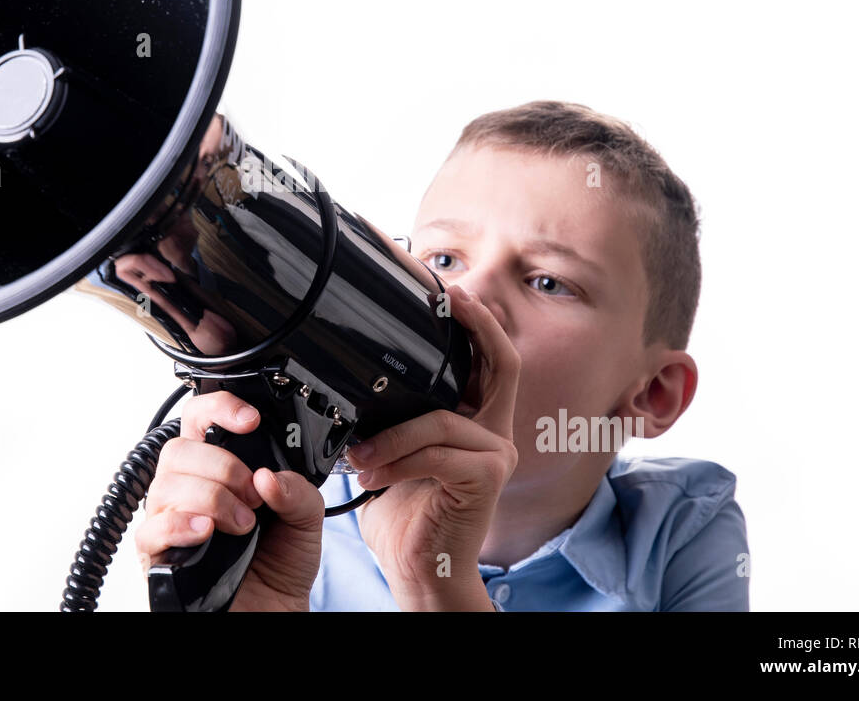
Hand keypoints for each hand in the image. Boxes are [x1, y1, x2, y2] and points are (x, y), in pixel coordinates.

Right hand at [134, 391, 325, 610]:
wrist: (276, 609)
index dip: (218, 408)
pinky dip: (181, 525)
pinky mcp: (159, 555)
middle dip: (222, 466)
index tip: (249, 419)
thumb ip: (297, 490)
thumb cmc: (281, 561)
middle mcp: (188, 489)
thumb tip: (267, 476)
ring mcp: (171, 520)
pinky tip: (206, 531)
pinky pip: (151, 529)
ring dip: (212, 498)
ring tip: (242, 524)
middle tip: (252, 494)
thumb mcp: (306, 517)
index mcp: (217, 469)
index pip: (199, 419)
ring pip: (166, 485)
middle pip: (179, 449)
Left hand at [348, 284, 519, 609]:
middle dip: (476, 326)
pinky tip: (372, 475)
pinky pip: (438, 452)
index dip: (478, 323)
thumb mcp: (392, 451)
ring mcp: (497, 454)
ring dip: (392, 436)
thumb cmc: (403, 513)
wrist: (417, 567)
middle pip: (501, 364)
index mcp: (474, 421)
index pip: (489, 361)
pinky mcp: (489, 477)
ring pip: (442, 418)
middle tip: (449, 300)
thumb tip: (357, 376)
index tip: (453, 291)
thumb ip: (395, 416)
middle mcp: (495, 433)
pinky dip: (398, 460)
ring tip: (358, 456)